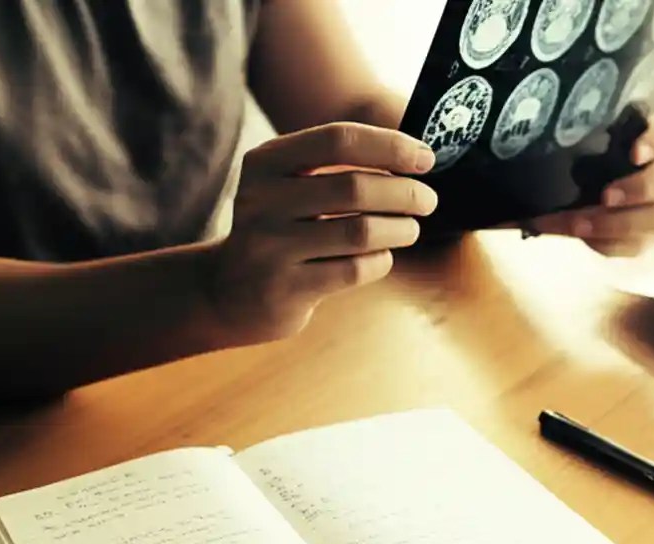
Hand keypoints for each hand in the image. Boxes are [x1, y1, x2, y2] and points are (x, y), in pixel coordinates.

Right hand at [202, 122, 437, 342]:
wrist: (226, 291)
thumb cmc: (279, 229)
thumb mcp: (288, 186)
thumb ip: (337, 167)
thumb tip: (414, 156)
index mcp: (265, 163)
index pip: (337, 140)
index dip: (390, 146)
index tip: (425, 158)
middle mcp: (261, 200)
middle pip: (354, 188)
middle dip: (404, 192)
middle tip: (428, 200)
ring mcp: (269, 247)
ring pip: (359, 232)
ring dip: (400, 229)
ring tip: (410, 229)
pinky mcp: (285, 289)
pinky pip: (354, 270)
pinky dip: (380, 260)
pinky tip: (381, 256)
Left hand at [527, 114, 653, 255]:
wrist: (568, 194)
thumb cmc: (576, 159)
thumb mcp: (570, 148)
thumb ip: (560, 146)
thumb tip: (526, 147)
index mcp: (648, 136)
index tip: (635, 153)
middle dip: (643, 187)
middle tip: (606, 196)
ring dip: (620, 222)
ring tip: (581, 224)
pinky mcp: (647, 236)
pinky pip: (637, 245)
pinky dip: (608, 243)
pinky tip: (583, 238)